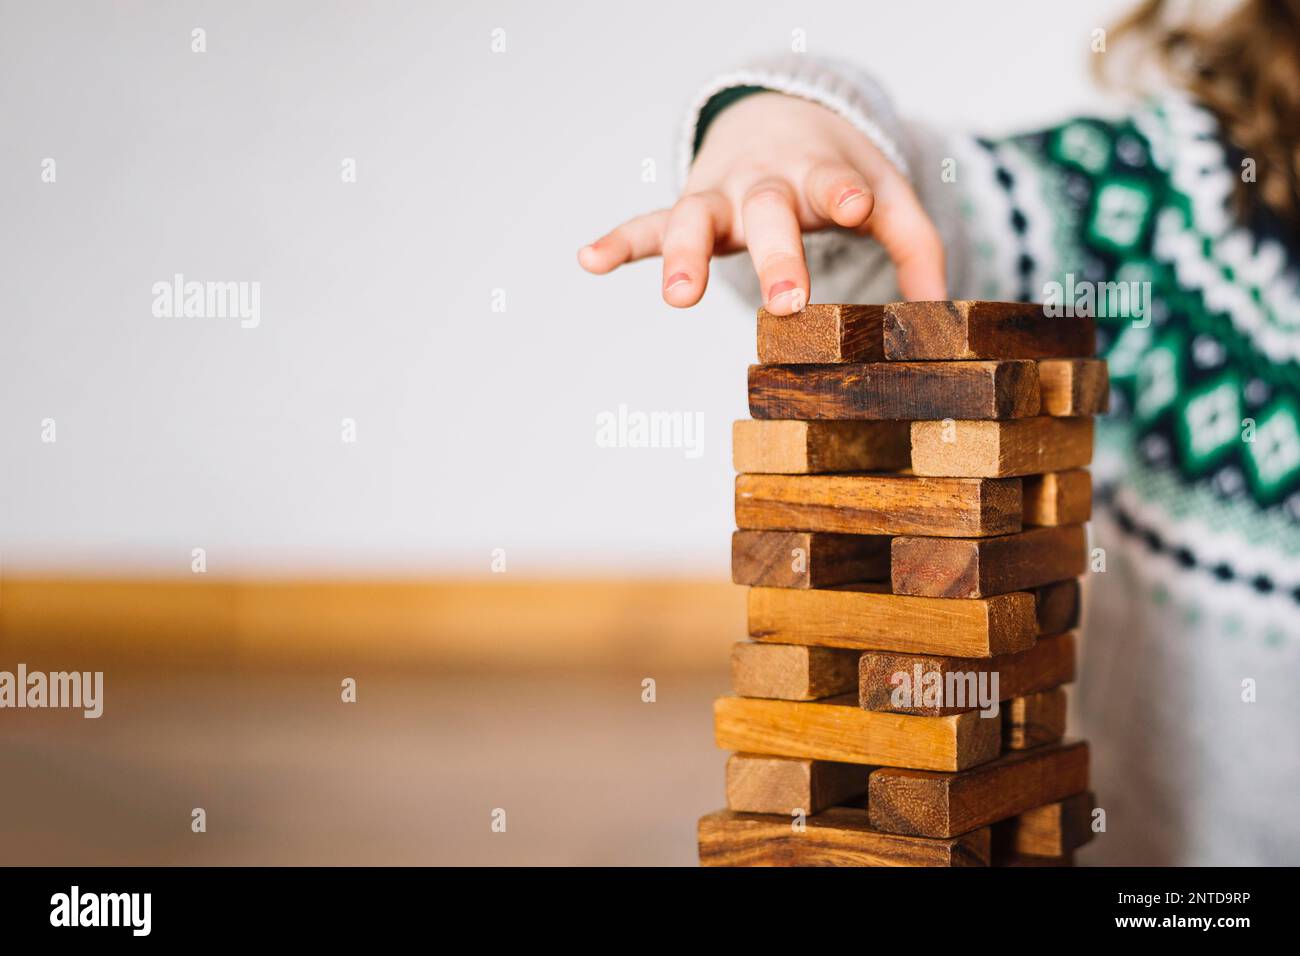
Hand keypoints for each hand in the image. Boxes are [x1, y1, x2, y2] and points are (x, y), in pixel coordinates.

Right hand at [578, 91, 946, 312]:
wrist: (780, 119)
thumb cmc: (835, 171)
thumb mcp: (884, 194)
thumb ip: (915, 245)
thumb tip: (940, 312)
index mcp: (819, 175)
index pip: (833, 180)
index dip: (844, 192)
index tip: (853, 207)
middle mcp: (766, 184)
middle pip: (767, 211)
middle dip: (775, 254)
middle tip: (787, 301)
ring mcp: (720, 195)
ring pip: (696, 217)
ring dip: (684, 255)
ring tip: (677, 296)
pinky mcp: (687, 207)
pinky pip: (648, 224)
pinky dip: (619, 241)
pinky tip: (589, 259)